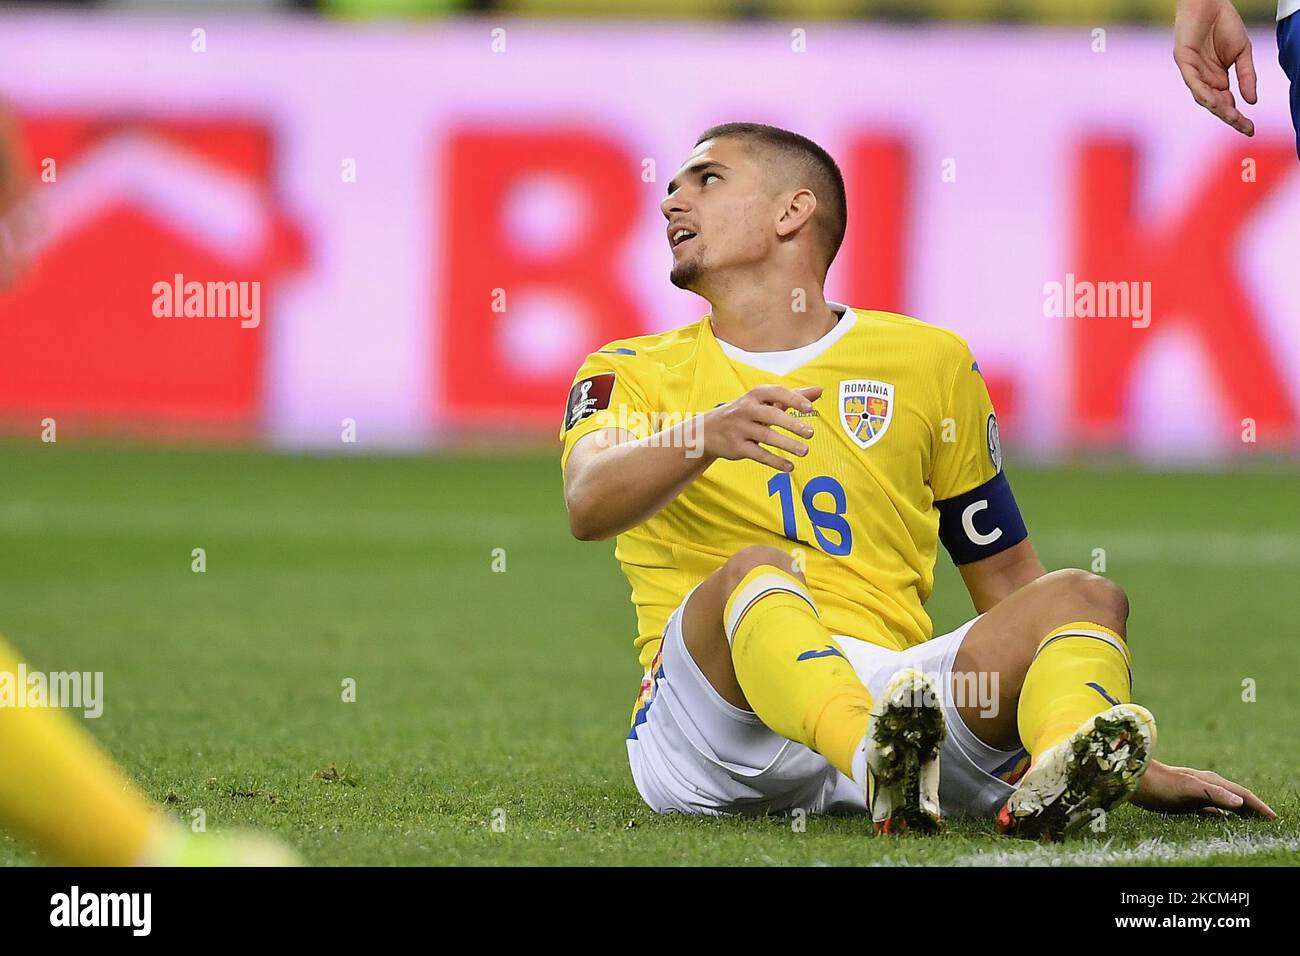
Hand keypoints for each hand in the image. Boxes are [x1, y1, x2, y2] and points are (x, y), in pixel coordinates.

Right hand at [701, 384, 821, 472]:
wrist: (709, 429)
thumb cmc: (746, 412)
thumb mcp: (765, 401)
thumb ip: (792, 396)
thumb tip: (819, 390)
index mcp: (755, 395)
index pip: (776, 393)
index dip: (793, 399)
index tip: (810, 408)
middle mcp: (746, 409)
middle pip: (771, 415)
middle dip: (791, 424)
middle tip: (810, 433)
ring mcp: (740, 428)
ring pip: (765, 436)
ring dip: (786, 444)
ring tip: (804, 451)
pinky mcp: (737, 446)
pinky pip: (758, 454)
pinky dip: (774, 461)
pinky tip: (789, 466)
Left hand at [1132, 759, 1276, 817]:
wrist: (1136, 780)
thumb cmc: (1162, 783)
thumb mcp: (1190, 788)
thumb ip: (1215, 794)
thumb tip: (1241, 802)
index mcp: (1212, 781)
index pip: (1242, 794)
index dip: (1258, 805)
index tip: (1273, 817)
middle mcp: (1207, 785)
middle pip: (1236, 797)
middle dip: (1253, 808)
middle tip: (1269, 821)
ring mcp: (1197, 793)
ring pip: (1225, 803)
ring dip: (1240, 811)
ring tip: (1252, 822)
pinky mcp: (1186, 800)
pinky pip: (1210, 809)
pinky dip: (1222, 814)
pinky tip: (1222, 820)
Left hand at [1173, 0, 1257, 134]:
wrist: (1210, 3)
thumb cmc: (1224, 25)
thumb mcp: (1242, 52)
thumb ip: (1246, 75)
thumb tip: (1252, 100)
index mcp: (1217, 79)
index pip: (1227, 103)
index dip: (1237, 116)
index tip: (1250, 129)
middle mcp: (1204, 80)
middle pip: (1216, 104)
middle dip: (1230, 117)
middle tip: (1244, 128)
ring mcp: (1193, 72)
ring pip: (1204, 96)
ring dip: (1218, 108)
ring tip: (1232, 117)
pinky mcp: (1184, 61)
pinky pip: (1193, 81)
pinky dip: (1203, 92)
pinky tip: (1214, 102)